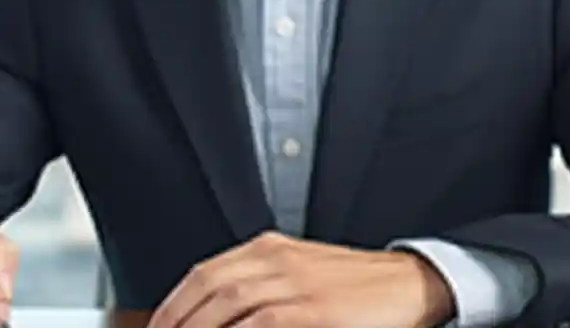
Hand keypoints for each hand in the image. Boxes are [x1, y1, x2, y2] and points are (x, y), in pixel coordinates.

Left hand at [149, 232, 455, 327]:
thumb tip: (216, 315)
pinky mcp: (318, 311)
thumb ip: (258, 289)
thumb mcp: (299, 277)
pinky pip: (264, 323)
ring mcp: (297, 283)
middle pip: (209, 287)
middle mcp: (277, 259)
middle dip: (179, 318)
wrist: (411, 284)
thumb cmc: (354, 288)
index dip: (174, 304)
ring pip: (230, 303)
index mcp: (268, 249)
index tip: (158, 325)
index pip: (204, 273)